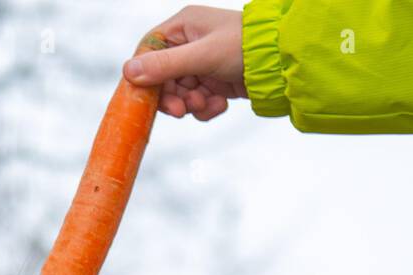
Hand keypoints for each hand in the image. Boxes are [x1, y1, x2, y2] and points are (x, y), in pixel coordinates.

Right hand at [123, 5, 245, 121]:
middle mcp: (191, 42)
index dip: (145, 74)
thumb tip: (127, 72)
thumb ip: (165, 65)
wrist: (284, 63)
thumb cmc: (246, 47)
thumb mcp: (203, 56)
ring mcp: (202, 63)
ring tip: (208, 104)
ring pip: (179, 92)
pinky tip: (221, 104)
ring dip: (190, 104)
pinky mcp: (214, 81)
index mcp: (184, 26)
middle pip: (162, 76)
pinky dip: (205, 107)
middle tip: (181, 110)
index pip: (149, 50)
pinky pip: (197, 100)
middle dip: (172, 96)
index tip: (146, 96)